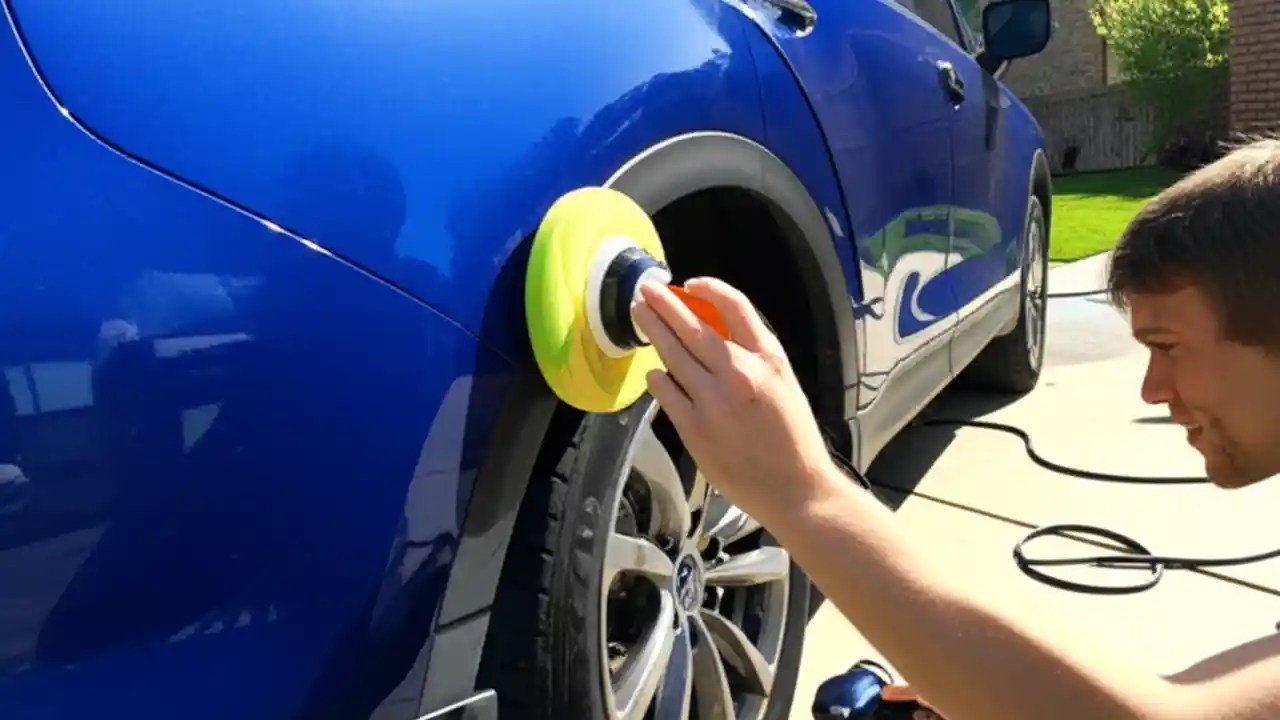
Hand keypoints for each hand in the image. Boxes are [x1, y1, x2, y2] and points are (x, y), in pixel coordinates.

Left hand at [631, 278, 838, 523]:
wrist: (796, 490)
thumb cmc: (794, 439)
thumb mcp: (784, 384)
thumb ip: (753, 358)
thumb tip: (714, 334)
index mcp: (769, 359)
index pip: (735, 307)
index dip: (709, 289)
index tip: (689, 284)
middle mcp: (740, 373)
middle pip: (693, 327)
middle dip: (664, 304)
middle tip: (645, 290)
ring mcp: (714, 401)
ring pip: (673, 356)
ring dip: (654, 331)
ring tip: (640, 316)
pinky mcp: (695, 429)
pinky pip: (667, 392)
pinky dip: (658, 378)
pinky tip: (654, 371)